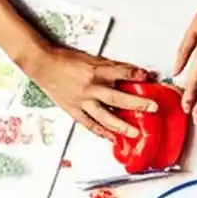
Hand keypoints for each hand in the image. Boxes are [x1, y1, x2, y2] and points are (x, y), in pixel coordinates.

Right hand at [22, 45, 157, 140]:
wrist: (43, 64)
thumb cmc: (67, 59)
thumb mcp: (91, 59)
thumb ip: (111, 68)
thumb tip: (132, 74)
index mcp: (96, 71)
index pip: (122, 72)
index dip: (137, 75)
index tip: (150, 77)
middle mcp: (91, 87)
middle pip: (118, 97)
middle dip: (138, 103)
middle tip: (153, 108)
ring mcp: (82, 101)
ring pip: (105, 116)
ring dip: (122, 126)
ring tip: (135, 133)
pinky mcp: (74, 110)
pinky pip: (90, 124)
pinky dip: (101, 132)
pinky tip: (112, 138)